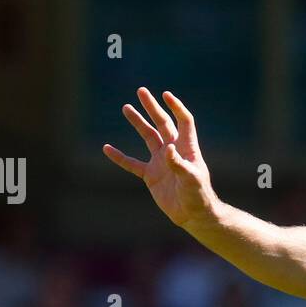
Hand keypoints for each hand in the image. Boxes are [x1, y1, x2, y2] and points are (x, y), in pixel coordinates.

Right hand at [103, 88, 218, 230]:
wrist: (192, 215)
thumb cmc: (198, 196)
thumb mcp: (192, 180)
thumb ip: (180, 164)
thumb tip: (168, 150)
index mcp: (187, 148)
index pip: (183, 121)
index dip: (176, 107)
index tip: (166, 95)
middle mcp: (173, 151)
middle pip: (162, 123)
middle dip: (152, 108)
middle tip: (141, 91)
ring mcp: (161, 162)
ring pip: (147, 137)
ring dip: (138, 122)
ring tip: (126, 107)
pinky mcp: (151, 175)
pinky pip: (132, 164)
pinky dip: (119, 157)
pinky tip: (107, 148)